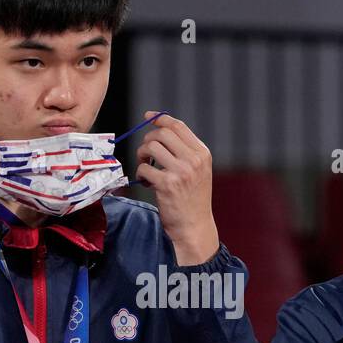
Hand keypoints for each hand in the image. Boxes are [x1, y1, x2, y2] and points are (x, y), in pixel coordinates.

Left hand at [133, 111, 218, 264]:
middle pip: (162, 134)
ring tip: (145, 166)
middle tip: (145, 153)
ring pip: (151, 147)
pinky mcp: (167, 185)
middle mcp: (194, 160)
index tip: (148, 116)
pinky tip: (147, 182)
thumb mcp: (197, 171)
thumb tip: (160, 129)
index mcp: (202, 154)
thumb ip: (184, 151)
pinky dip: (141, 173)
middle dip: (148, 139)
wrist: (194, 226)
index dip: (160, 118)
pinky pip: (144, 168)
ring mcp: (181, 172)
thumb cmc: (192, 199)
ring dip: (142, 155)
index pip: (178, 127)